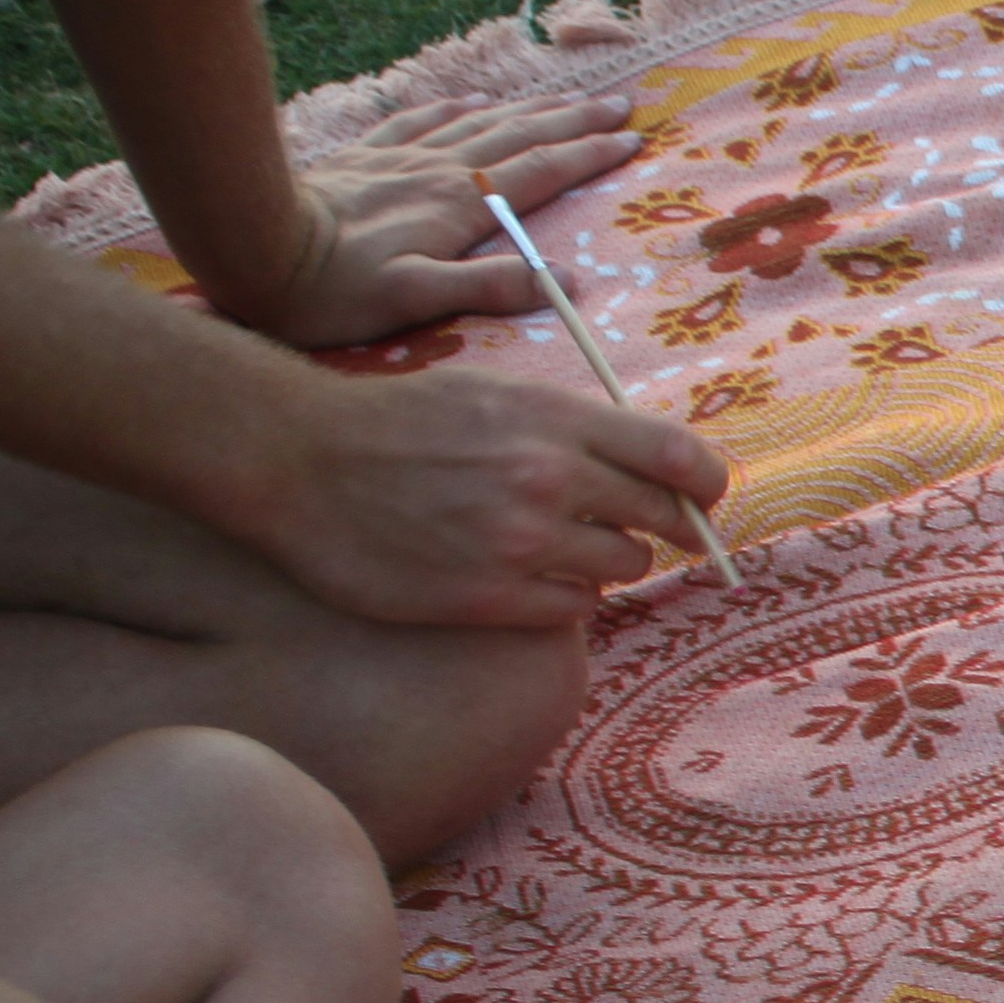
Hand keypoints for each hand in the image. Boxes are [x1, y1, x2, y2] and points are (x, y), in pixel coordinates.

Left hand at [214, 94, 644, 351]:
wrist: (249, 245)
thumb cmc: (332, 287)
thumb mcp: (416, 299)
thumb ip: (490, 287)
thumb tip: (565, 280)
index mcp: (460, 204)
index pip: (540, 171)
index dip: (589, 154)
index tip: (632, 139)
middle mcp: (439, 170)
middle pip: (520, 135)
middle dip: (574, 119)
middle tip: (620, 103)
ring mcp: (400, 158)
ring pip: (479, 121)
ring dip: (529, 108)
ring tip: (565, 97)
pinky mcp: (364, 157)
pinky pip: (421, 119)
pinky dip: (455, 107)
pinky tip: (469, 99)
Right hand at [231, 364, 733, 626]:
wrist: (297, 457)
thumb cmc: (398, 419)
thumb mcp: (493, 393)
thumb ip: (573, 427)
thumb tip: (651, 463)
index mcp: (554, 420)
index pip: (678, 457)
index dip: (707, 483)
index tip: (706, 498)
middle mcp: (547, 479)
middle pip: (660, 519)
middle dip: (667, 527)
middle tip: (654, 533)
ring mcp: (518, 543)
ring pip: (620, 567)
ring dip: (608, 562)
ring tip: (566, 547)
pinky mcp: (487, 598)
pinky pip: (573, 610)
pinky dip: (567, 598)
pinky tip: (532, 579)